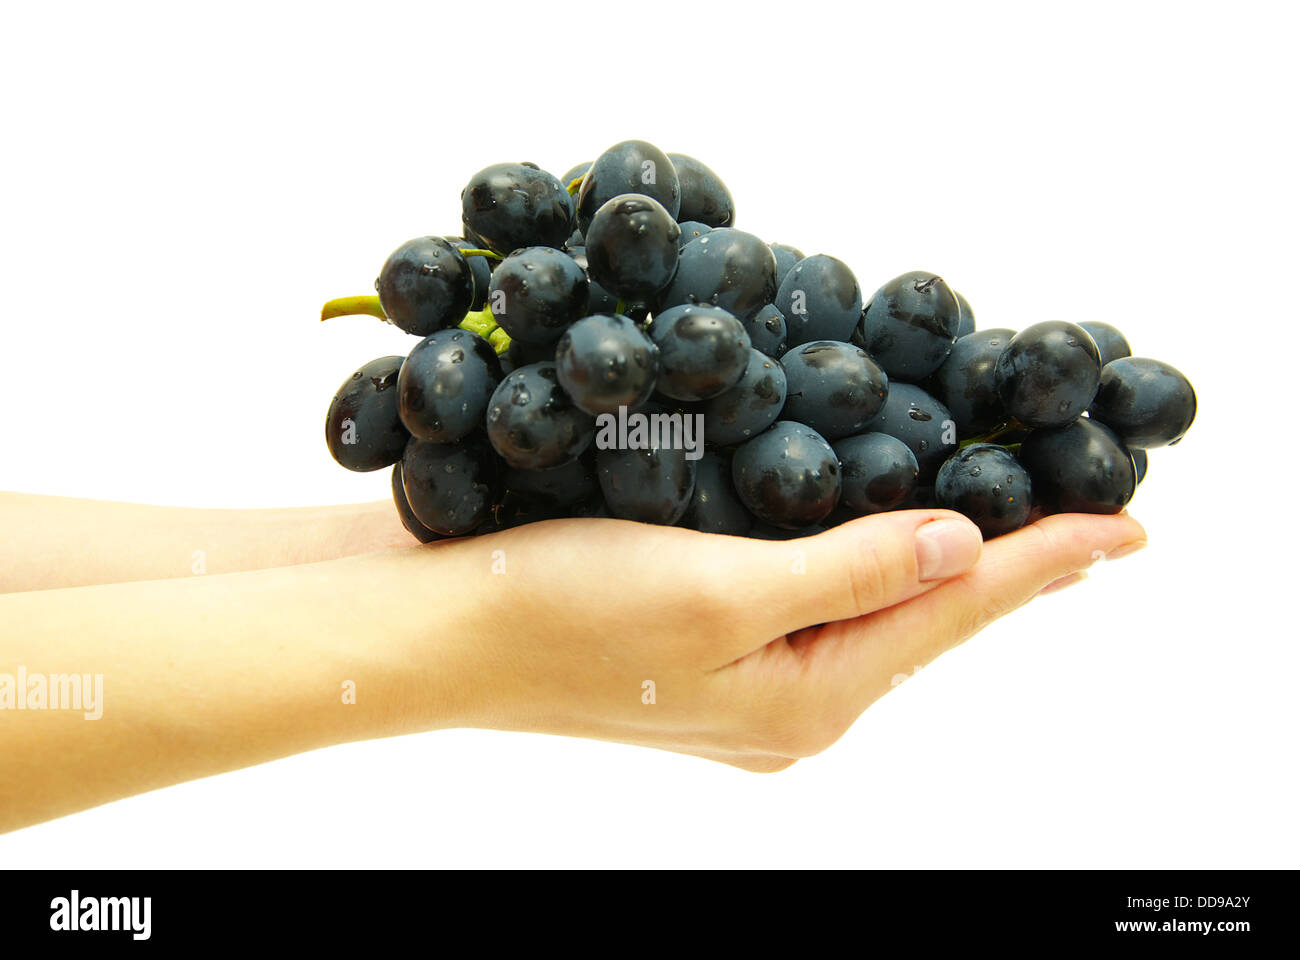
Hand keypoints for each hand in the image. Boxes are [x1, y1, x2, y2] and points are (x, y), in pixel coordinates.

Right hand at [416, 509, 1146, 770]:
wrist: (430, 629)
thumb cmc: (562, 611)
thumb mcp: (723, 590)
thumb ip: (854, 570)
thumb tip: (962, 545)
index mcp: (807, 702)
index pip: (952, 617)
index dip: (1043, 564)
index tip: (1128, 528)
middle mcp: (787, 702)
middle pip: (922, 620)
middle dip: (1003, 564)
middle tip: (1083, 511)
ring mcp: (742, 678)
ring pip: (868, 607)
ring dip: (933, 555)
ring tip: (1003, 512)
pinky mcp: (699, 640)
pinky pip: (810, 597)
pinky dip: (857, 553)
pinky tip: (874, 521)